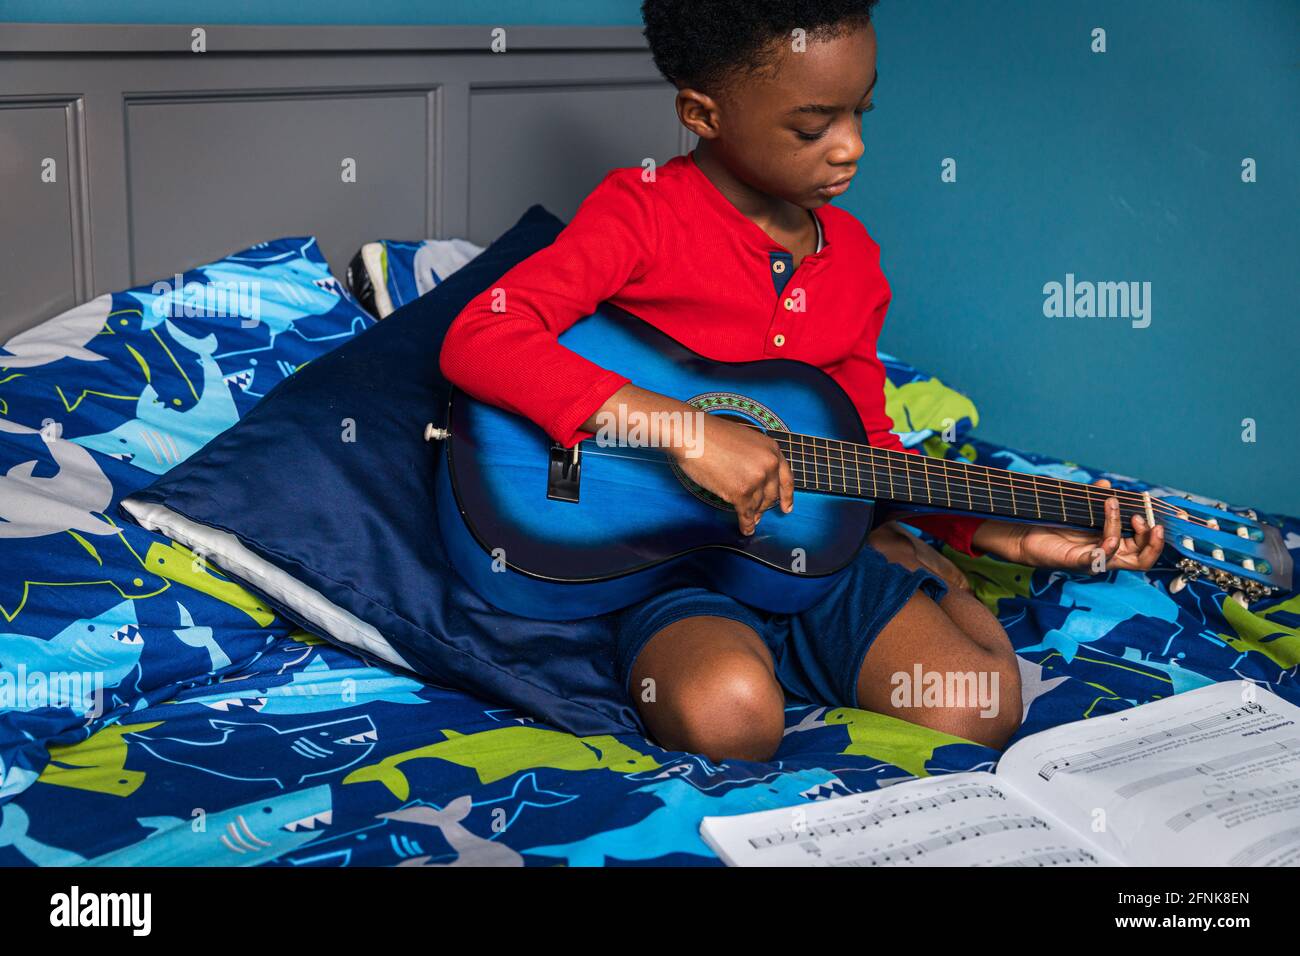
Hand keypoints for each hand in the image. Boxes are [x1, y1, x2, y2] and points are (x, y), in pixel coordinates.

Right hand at [670, 415, 793, 534]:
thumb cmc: (711, 434)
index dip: (786, 496)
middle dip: (764, 506)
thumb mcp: (746, 440)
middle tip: (759, 514)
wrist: (693, 435)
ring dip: (753, 515)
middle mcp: (768, 465)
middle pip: (771, 495)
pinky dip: (746, 524)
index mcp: (772, 450)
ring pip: (758, 505)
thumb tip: (756, 478)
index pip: (786, 479)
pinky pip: (746, 514)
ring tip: (750, 520)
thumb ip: (756, 458)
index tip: (787, 508)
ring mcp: (756, 479)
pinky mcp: (740, 493)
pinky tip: (745, 529)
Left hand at [971, 479, 1163, 571]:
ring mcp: (1093, 560)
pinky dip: (1107, 549)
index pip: (1143, 545)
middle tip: (1144, 520)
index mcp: (1112, 542)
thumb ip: (1093, 497)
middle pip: (1143, 559)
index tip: (1155, 512)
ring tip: (1111, 505)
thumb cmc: (1053, 523)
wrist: (1023, 533)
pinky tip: (1110, 539)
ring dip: (1122, 530)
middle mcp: (1106, 555)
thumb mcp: (1078, 507)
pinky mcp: (1076, 562)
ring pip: (1123, 555)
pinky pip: (1099, 560)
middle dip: (1151, 540)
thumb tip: (1106, 484)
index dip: (1156, 533)